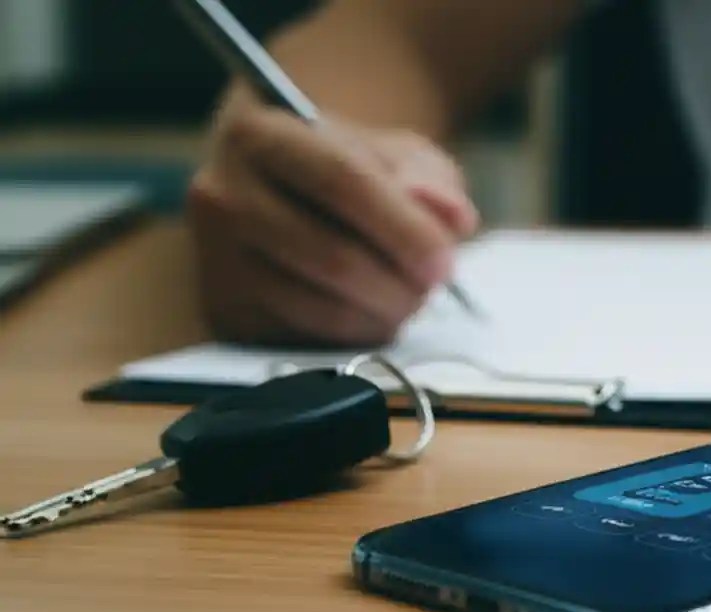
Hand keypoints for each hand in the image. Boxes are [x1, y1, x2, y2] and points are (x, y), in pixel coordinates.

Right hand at [186, 88, 478, 346]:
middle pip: (332, 255)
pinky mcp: (225, 309)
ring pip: (321, 306)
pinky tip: (374, 311)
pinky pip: (307, 336)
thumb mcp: (392, 152)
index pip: (341, 181)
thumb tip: (452, 218)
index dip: (404, 229)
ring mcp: (216, 258)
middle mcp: (221, 195)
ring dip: (384, 313)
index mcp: (257, 134)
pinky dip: (357, 333)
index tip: (445, 260)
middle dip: (401, 282)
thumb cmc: (343, 165)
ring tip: (410, 295)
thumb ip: (429, 178)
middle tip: (434, 284)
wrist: (280, 185)